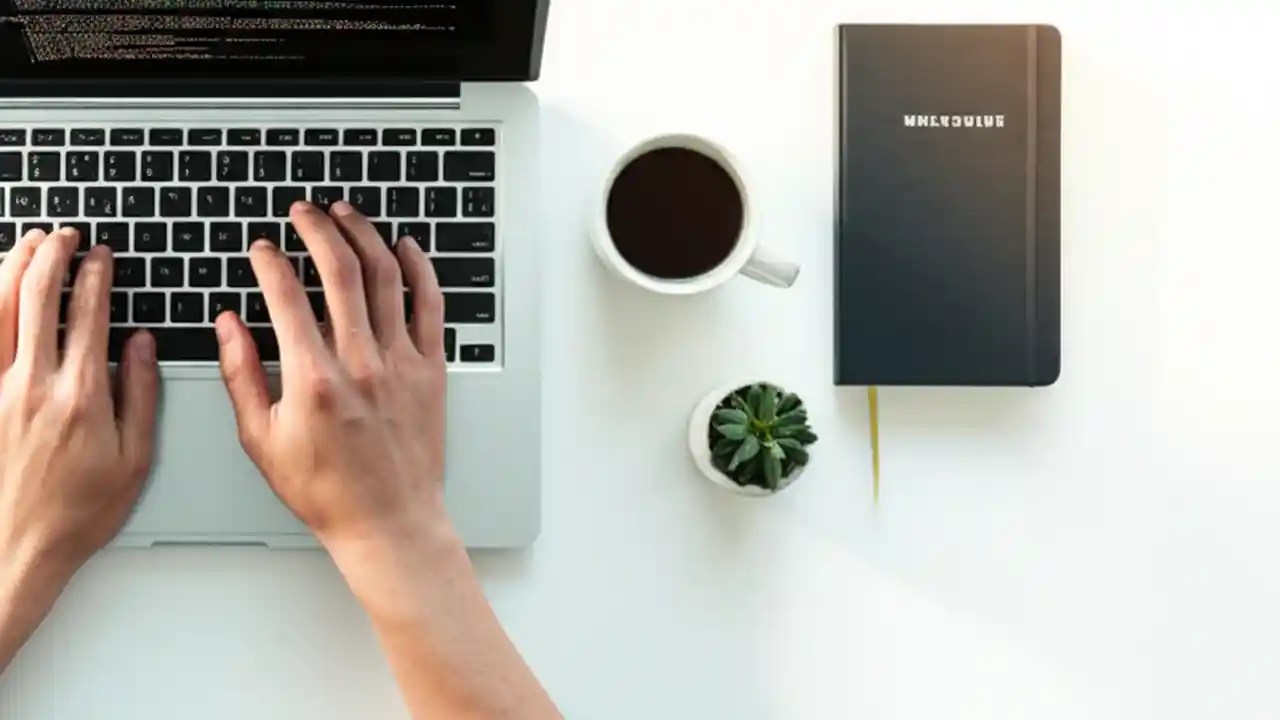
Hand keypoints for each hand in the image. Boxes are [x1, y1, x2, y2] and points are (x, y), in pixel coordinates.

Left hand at [0, 228, 157, 672]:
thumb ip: (140, 394)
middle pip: (37, 297)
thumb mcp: (134, 458)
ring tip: (28, 244)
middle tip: (64, 237)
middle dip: (52, 255)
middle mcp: (32, 385)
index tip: (102, 257)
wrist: (15, 549)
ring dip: (14, 267)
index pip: (89, 314)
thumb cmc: (77, 512)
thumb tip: (141, 345)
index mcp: (81, 396)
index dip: (96, 275)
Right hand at [216, 203, 558, 717]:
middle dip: (317, 230)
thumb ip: (241, 375)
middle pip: (341, 272)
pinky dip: (419, 269)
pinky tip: (403, 247)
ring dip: (364, 237)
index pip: (287, 297)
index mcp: (313, 381)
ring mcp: (403, 364)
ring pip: (386, 278)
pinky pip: (430, 306)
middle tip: (302, 212)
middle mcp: (362, 365)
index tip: (260, 248)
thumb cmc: (325, 490)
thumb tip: (229, 323)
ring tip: (346, 215)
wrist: (389, 522)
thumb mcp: (262, 440)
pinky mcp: (432, 370)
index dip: (269, 262)